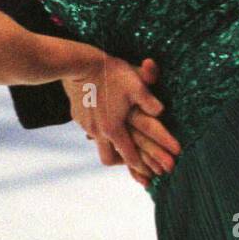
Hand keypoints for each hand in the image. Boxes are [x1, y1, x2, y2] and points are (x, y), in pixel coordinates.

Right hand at [62, 54, 178, 185]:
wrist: (80, 65)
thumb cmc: (112, 73)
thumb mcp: (137, 84)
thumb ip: (150, 101)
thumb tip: (161, 112)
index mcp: (114, 128)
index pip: (129, 155)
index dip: (141, 166)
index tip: (150, 175)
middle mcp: (98, 132)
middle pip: (108, 158)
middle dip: (122, 162)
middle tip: (133, 162)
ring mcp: (85, 125)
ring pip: (98, 145)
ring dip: (110, 146)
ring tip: (119, 142)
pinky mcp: (77, 117)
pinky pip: (90, 131)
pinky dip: (99, 132)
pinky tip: (104, 121)